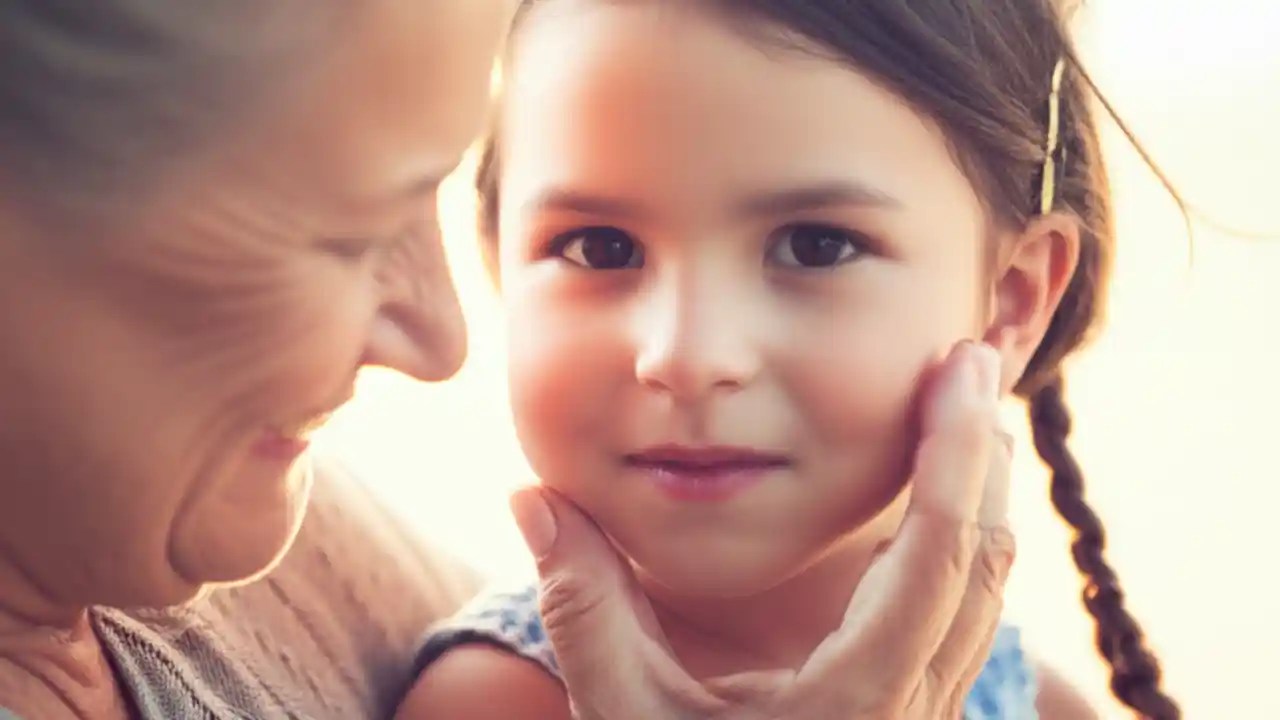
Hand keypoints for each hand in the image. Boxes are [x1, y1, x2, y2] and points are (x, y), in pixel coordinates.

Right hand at [508, 341, 1014, 719]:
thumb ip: (582, 603)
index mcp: (857, 702)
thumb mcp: (622, 713)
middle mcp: (912, 710)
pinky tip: (937, 502)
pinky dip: (962, 542)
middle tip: (971, 359)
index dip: (954, 455)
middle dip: (983, 451)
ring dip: (981, 493)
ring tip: (963, 411)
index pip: (936, 557)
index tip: (961, 372)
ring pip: (985, 591)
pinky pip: (963, 617)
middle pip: (984, 561)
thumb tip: (532, 496)